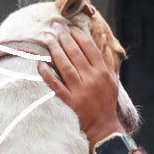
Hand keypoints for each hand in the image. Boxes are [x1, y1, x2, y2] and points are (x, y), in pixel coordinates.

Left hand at [39, 26, 123, 144]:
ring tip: (47, 38)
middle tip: (54, 27)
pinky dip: (47, 74)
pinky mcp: (70, 101)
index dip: (78, 35)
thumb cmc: (107, 101)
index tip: (69, 26)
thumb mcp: (112, 78)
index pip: (89, 47)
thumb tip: (104, 37)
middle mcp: (92, 79)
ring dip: (55, 50)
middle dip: (64, 38)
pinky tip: (41, 63)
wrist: (103, 127)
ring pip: (65, 66)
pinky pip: (56, 85)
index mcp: (103, 72)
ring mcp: (80, 90)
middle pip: (76, 53)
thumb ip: (106, 58)